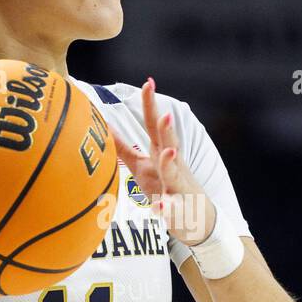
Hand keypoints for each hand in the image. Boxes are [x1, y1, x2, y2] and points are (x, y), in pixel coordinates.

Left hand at [108, 77, 216, 246]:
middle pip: (170, 144)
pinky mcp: (178, 210)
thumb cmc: (164, 187)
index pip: (154, 125)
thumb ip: (123, 147)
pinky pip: (171, 209)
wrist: (197, 219)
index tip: (148, 82)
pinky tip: (160, 207)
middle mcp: (172, 166)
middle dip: (167, 129)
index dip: (151, 105)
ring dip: (170, 163)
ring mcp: (177, 187)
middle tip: (166, 114)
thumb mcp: (142, 165)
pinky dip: (166, 207)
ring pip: (174, 174)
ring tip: (168, 152)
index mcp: (161, 152)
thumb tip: (104, 126)